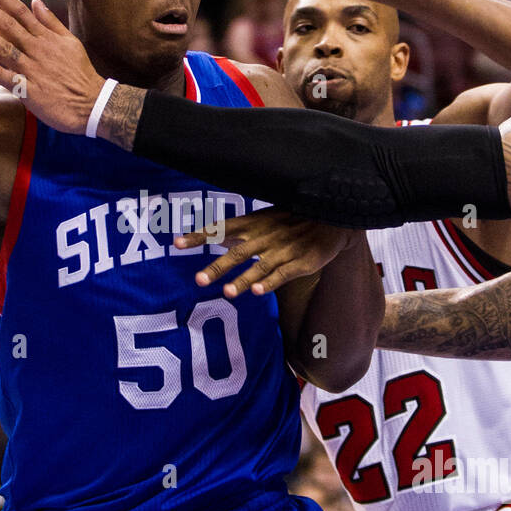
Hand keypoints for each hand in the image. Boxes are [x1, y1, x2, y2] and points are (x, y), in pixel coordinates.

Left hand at [0, 0, 103, 134]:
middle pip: (10, 27)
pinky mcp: (32, 93)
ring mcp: (33, 72)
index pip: (20, 12)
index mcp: (46, 38)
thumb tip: (35, 1)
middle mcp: (37, 51)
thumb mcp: (70, 41)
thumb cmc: (80, 72)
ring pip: (7, 50)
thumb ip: (50, 22)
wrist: (92, 103)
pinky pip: (13, 82)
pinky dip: (0, 73)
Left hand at [174, 207, 356, 296]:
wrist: (333, 217)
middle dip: (218, 266)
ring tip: (227, 293)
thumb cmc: (293, 218)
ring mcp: (283, 250)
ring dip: (243, 280)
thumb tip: (215, 238)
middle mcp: (265, 236)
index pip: (221, 228)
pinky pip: (283, 274)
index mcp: (254, 222)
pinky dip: (271, 283)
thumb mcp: (265, 218)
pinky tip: (259, 292)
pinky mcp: (301, 262)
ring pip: (260, 267)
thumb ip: (241, 230)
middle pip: (237, 252)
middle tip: (199, 280)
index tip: (177, 243)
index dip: (199, 236)